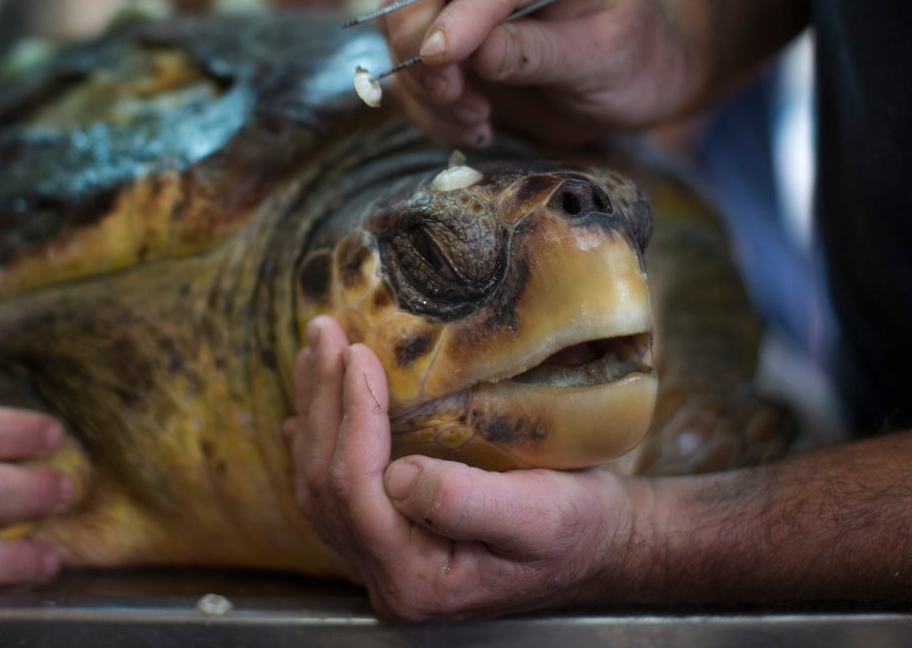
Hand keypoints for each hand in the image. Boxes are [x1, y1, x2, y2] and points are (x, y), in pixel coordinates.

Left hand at [287, 316, 654, 620]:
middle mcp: (388, 578)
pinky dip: (319, 438)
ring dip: (316, 410)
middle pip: (325, 484)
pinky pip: (336, 488)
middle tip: (324, 332)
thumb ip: (465, 503)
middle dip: (322, 401)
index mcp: (417, 579)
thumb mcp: (541, 515)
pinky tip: (308, 407)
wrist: (602, 545)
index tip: (358, 354)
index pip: (356, 493)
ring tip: (317, 350)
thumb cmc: (581, 529)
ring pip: (320, 483)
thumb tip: (397, 474)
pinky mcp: (388, 538)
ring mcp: (382, 560)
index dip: (352, 417)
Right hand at [379, 0, 696, 149]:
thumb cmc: (634, 60)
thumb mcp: (604, 58)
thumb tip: (477, 53)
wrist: (636, 82)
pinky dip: (427, 106)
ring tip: (476, 119)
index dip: (456, 14)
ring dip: (422, 82)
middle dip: (413, 36)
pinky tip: (474, 124)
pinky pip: (408, 65)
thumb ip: (541, 52)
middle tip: (448, 93)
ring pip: (398, 20)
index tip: (442, 62)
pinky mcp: (447, 36)